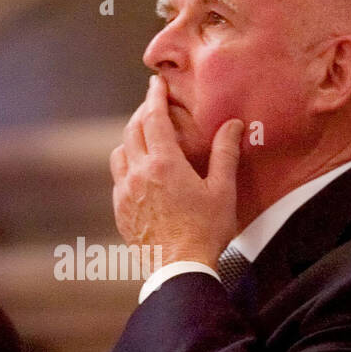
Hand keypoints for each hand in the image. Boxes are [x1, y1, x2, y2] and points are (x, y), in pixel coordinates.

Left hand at [110, 75, 243, 268]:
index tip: (156, 84)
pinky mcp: (121, 210)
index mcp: (164, 164)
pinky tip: (139, 171)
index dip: (154, 97)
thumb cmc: (205, 231)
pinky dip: (127, 166)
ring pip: (120, 153)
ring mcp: (126, 193)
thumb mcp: (222, 190)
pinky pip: (118, 178)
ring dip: (131, 139)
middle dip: (143, 113)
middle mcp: (139, 173)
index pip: (154, 118)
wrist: (180, 267)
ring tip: (145, 138)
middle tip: (153, 106)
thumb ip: (225, 153)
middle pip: (133, 131)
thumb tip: (233, 125)